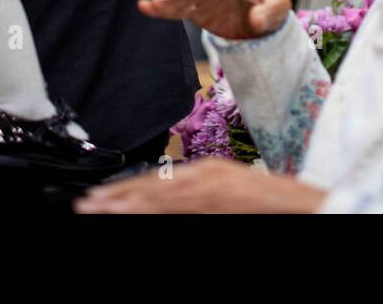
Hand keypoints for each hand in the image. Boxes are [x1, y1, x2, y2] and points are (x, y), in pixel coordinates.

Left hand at [73, 157, 325, 213]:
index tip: (101, 196)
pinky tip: (131, 213)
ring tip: (98, 209)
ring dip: (125, 204)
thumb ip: (199, 191)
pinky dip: (153, 209)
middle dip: (116, 197)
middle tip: (86, 203)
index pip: (156, 180)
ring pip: (158, 197)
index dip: (126, 189)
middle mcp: (204, 175)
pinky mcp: (215, 201)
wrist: (296, 201)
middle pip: (151, 187)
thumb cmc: (267, 200)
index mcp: (206, 169)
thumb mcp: (227, 186)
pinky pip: (177, 208)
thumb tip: (167, 198)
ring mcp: (208, 189)